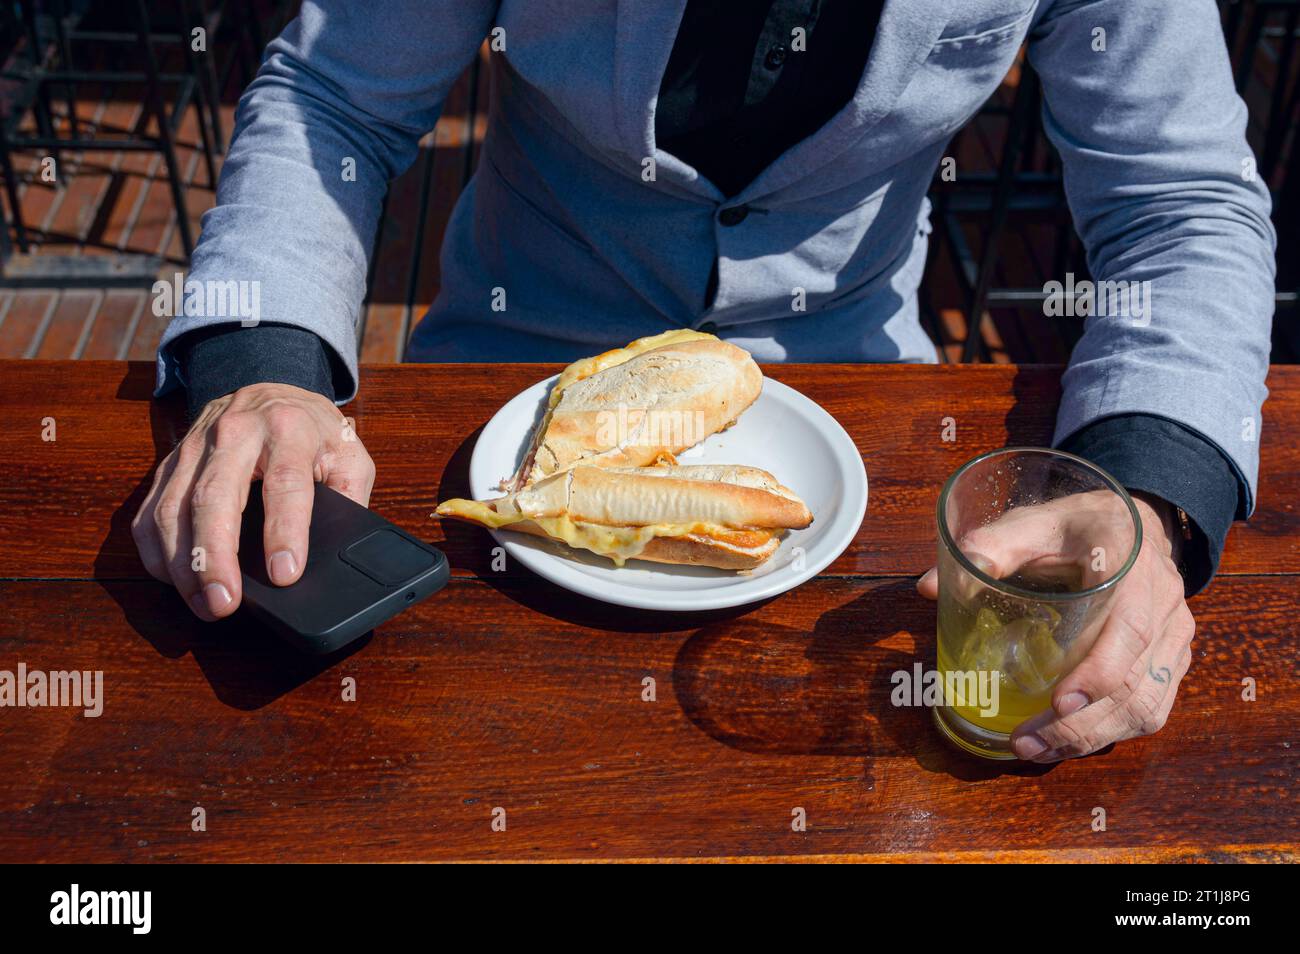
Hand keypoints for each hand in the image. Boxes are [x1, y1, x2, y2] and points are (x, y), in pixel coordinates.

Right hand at [131, 383, 375, 620]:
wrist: (269, 384)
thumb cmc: (313, 430)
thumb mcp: (349, 453)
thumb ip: (350, 496)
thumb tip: (342, 551)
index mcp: (289, 430)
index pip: (285, 484)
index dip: (284, 532)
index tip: (285, 575)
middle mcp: (235, 434)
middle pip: (214, 498)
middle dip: (215, 557)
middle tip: (225, 604)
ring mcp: (194, 447)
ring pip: (173, 508)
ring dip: (183, 565)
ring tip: (205, 605)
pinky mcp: (169, 463)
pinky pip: (150, 511)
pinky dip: (158, 552)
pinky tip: (176, 581)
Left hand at [917, 491, 1194, 761]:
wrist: (1137, 522)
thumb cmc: (1074, 525)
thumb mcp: (1032, 522)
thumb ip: (987, 547)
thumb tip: (928, 588)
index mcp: (1130, 561)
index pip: (1130, 626)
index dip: (1100, 671)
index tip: (1060, 703)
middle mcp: (1162, 601)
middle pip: (1135, 679)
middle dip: (1080, 723)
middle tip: (1025, 743)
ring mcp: (1176, 633)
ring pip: (1146, 703)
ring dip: (1093, 737)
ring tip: (1037, 751)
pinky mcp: (1175, 657)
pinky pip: (1154, 706)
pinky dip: (1112, 732)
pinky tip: (1069, 742)